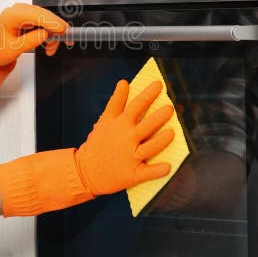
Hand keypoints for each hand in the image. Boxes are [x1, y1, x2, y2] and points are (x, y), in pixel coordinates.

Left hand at [0, 3, 67, 104]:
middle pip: (44, 15)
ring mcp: (23, 13)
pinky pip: (43, 22)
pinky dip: (48, 32)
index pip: (36, 15)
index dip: (52, 22)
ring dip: (52, 33)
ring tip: (51, 48)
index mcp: (11, 16)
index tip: (62, 30)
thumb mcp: (13, 49)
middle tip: (65, 40)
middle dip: (56, 28)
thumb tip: (45, 34)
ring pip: (46, 19)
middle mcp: (17, 11)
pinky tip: (48, 44)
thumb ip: (30, 41)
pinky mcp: (28, 18)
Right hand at [0, 79, 174, 216]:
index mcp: (120, 125)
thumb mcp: (104, 120)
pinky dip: (157, 170)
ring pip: (150, 147)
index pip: (136, 105)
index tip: (159, 84)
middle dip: (159, 116)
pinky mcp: (132, 174)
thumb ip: (116, 101)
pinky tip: (167, 167)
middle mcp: (126, 139)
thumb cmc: (98, 144)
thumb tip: (124, 82)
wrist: (85, 171)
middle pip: (146, 125)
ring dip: (162, 140)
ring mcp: (130, 157)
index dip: (148, 94)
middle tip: (170, 108)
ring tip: (172, 133)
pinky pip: (147, 172)